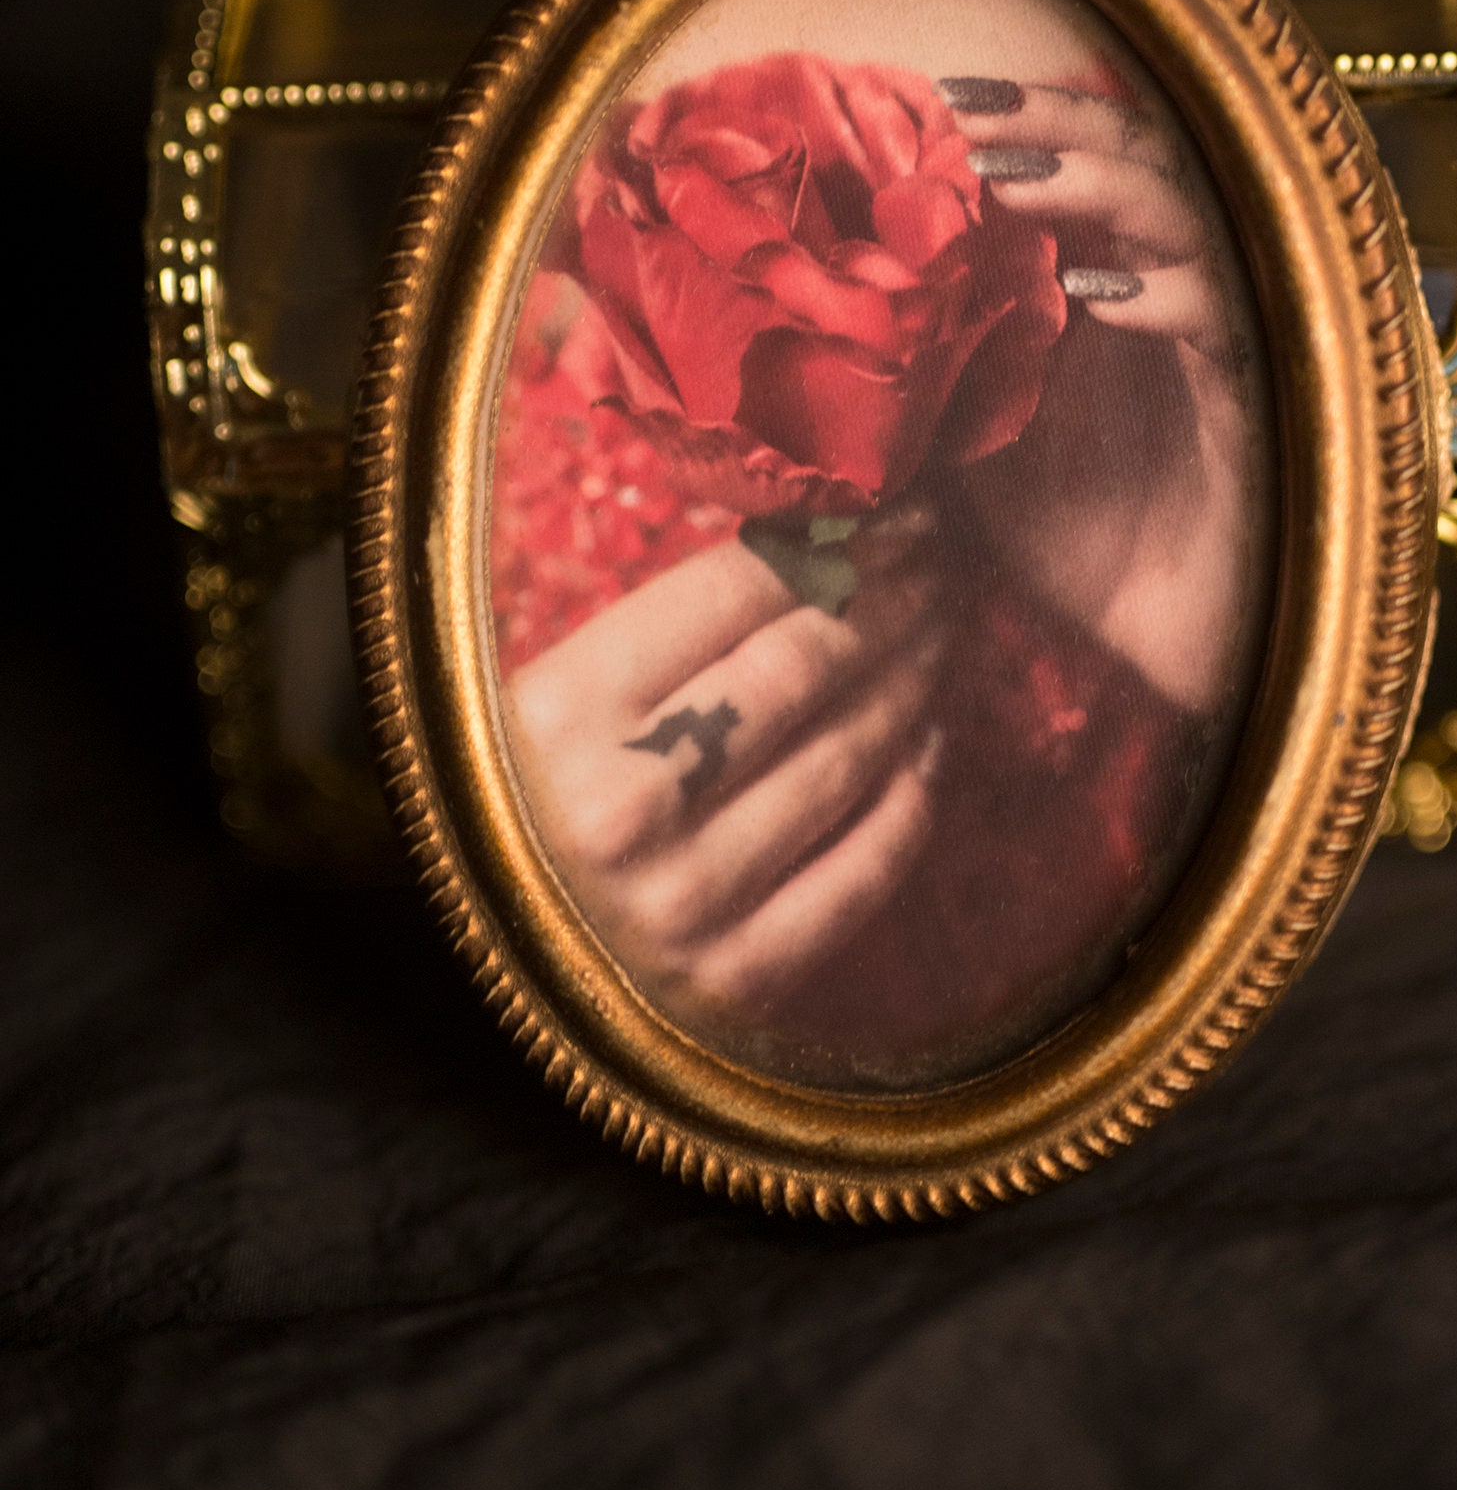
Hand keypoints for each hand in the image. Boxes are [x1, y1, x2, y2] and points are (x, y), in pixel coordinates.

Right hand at [505, 521, 942, 1010]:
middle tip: (934, 562)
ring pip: (846, 759)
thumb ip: (664, 629)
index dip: (837, 537)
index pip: (738, 591)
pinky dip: (913, 794)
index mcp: (564, 712)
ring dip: (911, 681)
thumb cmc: (516, 802)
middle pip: (805, 668)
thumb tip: (816, 541)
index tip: (896, 509)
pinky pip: (864, 871)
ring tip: (937, 633)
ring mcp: (686, 903)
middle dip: (891, 599)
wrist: (486, 960)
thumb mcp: (549, 694)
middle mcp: (626, 808)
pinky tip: (927, 741)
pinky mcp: (737, 981)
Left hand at [942, 72, 1272, 714]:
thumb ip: (929, 379)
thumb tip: (822, 328)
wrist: (1162, 655)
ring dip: (1102, 189)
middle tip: (969, 110)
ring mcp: (1216, 348)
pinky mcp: (1252, 412)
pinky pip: (1224, 328)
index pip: (1084, 170)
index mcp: (1111, 291)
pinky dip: (1168, 296)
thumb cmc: (1079, 549)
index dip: (1027, 123)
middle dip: (1058, 125)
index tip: (941, 102)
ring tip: (1016, 178)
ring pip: (1189, 223)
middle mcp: (1170, 300)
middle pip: (1142, 164)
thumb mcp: (973, 451)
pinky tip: (1100, 293)